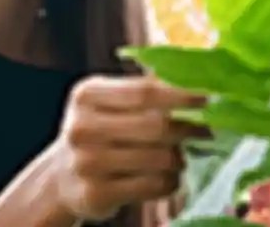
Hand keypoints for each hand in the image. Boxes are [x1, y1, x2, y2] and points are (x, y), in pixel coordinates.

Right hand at [44, 74, 206, 222]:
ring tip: (179, 156)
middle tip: (205, 130)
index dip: (181, 94)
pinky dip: (171, 181)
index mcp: (86, 95)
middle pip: (155, 126)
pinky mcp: (96, 194)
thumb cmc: (98, 131)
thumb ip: (143, 89)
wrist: (62, 177)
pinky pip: (154, 186)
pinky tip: (168, 176)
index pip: (144, 92)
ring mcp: (87, 163)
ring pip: (159, 158)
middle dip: (188, 128)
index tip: (208, 96)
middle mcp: (82, 128)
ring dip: (179, 158)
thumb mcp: (107, 102)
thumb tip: (195, 74)